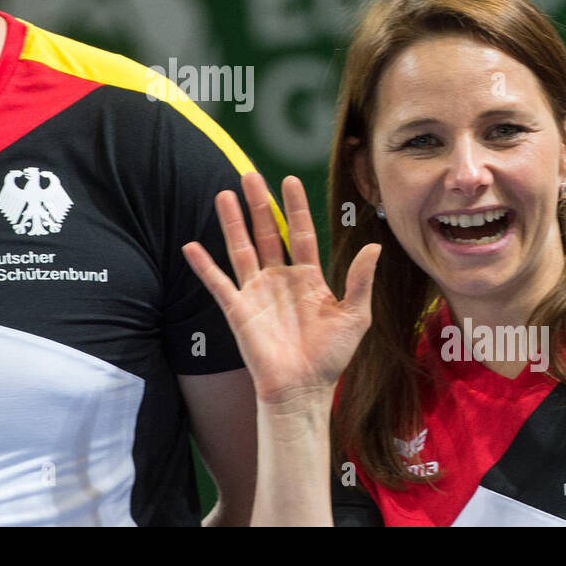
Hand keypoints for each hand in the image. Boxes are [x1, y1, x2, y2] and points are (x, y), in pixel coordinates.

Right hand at [182, 172, 379, 405]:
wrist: (303, 390)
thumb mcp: (354, 316)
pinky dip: (204, 266)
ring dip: (232, 223)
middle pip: (267, 233)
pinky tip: (192, 246)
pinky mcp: (238, 310)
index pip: (300, 233)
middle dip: (259, 204)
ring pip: (242, 249)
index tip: (289, 180)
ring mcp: (256, 292)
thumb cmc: (330, 357)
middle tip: (250, 175)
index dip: (295, 207)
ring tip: (224, 194)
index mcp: (308, 278)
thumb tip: (374, 247)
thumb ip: (359, 281)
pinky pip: (218, 283)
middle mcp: (280, 279)